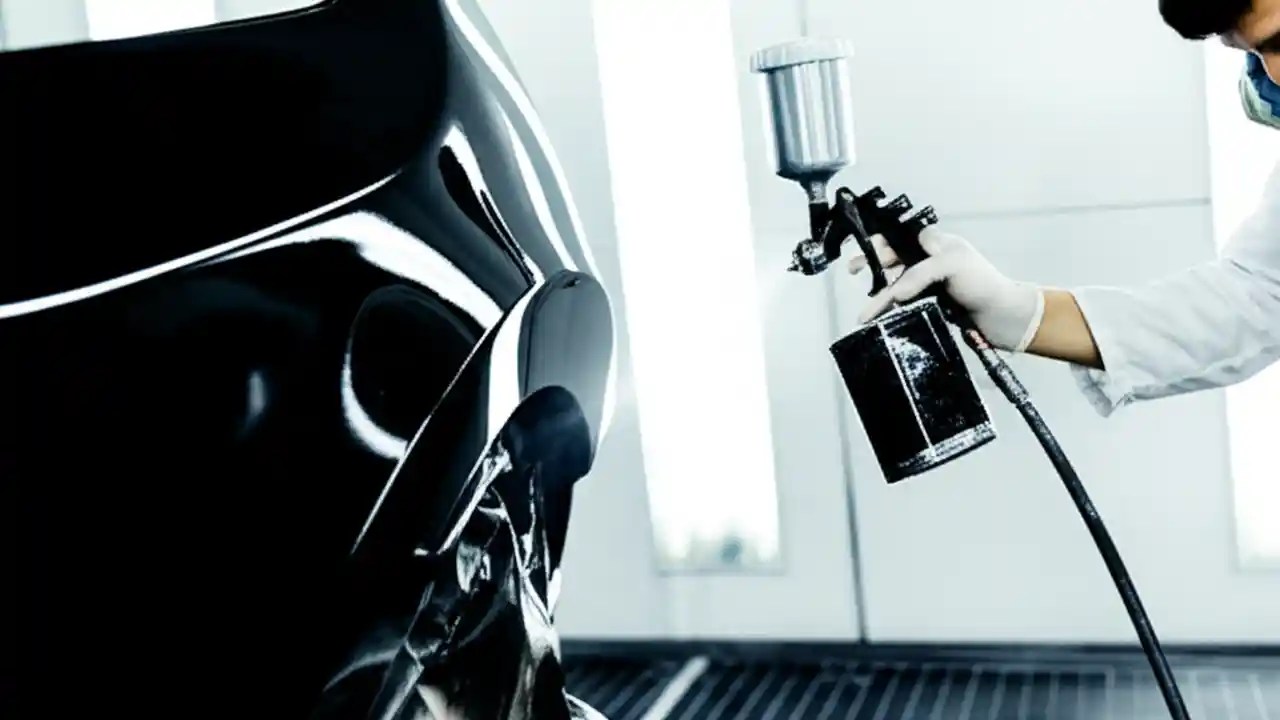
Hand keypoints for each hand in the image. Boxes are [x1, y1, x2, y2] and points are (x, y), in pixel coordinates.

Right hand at [849, 227, 1044, 350]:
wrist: (1002, 318)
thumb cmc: (983, 283)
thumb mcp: (951, 265)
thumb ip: (919, 273)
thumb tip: (896, 291)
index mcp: (935, 244)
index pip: (899, 237)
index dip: (879, 241)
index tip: (861, 247)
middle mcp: (929, 261)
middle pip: (892, 260)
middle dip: (870, 264)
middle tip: (853, 269)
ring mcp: (928, 284)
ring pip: (894, 285)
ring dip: (878, 297)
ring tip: (864, 313)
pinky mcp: (928, 304)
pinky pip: (902, 305)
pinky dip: (890, 310)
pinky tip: (879, 317)